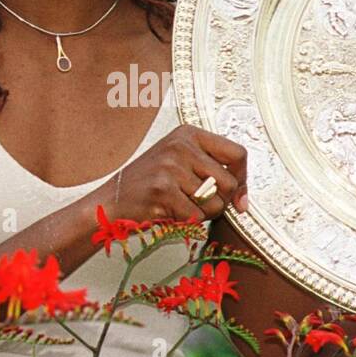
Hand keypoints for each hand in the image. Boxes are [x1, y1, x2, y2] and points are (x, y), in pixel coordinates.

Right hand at [98, 124, 248, 224]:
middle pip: (229, 182)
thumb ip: (212, 172)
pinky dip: (188, 222)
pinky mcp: (163, 190)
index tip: (239, 196)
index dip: (243, 178)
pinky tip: (171, 213)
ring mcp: (171, 166)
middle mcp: (181, 145)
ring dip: (204, 214)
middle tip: (199, 204)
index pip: (237, 153)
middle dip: (220, 202)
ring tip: (182, 206)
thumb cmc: (149, 184)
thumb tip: (243, 200)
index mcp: (189, 134)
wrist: (112, 200)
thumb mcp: (180, 163)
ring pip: (215, 203)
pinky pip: (197, 216)